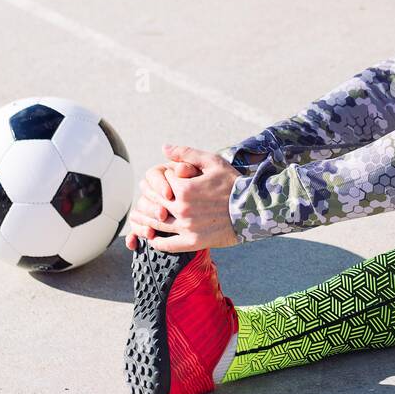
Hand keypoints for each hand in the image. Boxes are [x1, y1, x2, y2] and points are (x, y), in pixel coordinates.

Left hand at [124, 144, 242, 252]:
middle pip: (153, 202)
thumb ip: (186, 153)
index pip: (158, 181)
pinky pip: (167, 245)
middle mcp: (182, 208)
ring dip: (145, 220)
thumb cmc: (233, 183)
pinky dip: (156, 242)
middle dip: (148, 197)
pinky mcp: (193, 242)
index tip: (159, 181)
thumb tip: (164, 148)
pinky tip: (154, 238)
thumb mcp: (212, 162)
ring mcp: (187, 226)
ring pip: (155, 224)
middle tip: (146, 198)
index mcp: (184, 187)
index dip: (157, 179)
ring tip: (142, 217)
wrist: (253, 208)